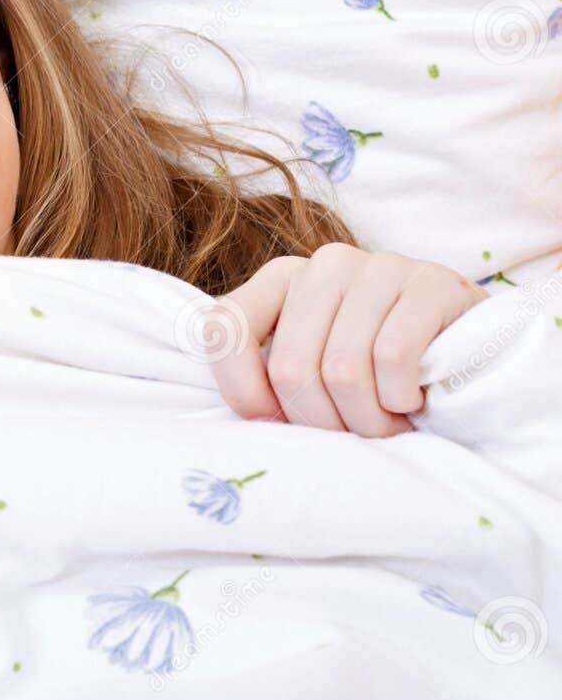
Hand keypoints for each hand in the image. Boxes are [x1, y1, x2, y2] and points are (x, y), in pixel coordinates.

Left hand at [207, 244, 489, 436]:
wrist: (474, 349)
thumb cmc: (378, 369)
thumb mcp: (315, 365)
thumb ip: (271, 378)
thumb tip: (250, 417)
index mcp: (281, 279)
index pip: (226, 329)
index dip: (242, 389)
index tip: (272, 423)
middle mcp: (324, 264)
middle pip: (289, 367)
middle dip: (320, 422)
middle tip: (350, 434)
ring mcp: (379, 266)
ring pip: (343, 370)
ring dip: (366, 420)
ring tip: (386, 423)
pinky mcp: (430, 282)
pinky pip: (393, 358)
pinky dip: (400, 398)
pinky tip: (413, 400)